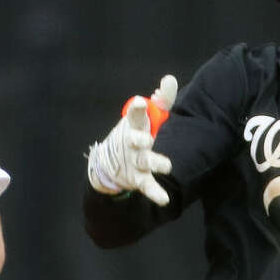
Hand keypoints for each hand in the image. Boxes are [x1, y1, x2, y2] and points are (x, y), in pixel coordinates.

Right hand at [87, 75, 176, 205]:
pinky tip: (164, 199)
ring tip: (166, 166)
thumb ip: (161, 101)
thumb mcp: (145, 117)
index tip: (140, 102)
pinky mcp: (139, 178)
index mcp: (134, 126)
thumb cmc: (134, 135)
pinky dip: (155, 193)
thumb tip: (169, 80)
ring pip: (144, 162)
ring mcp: (135, 161)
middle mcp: (133, 143)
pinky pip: (148, 186)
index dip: (137, 108)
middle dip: (140, 139)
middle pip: (136, 140)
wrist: (110, 164)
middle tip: (147, 139)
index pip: (135, 114)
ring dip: (154, 162)